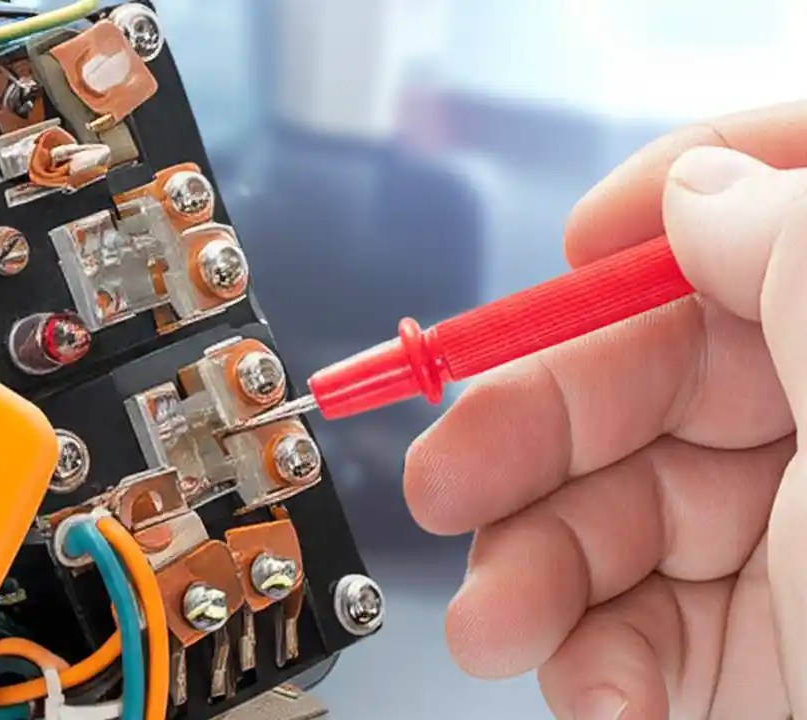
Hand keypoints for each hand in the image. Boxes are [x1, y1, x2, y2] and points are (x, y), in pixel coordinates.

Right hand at [405, 101, 806, 718]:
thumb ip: (805, 265)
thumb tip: (701, 189)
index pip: (780, 213)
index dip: (676, 204)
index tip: (580, 242)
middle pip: (652, 373)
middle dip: (533, 433)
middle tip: (448, 477)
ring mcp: (788, 541)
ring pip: (615, 509)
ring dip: (533, 571)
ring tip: (497, 626)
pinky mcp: (748, 647)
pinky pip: (632, 624)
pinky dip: (591, 661)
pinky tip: (599, 692)